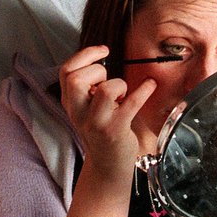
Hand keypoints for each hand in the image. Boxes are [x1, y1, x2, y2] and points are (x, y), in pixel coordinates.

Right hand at [58, 45, 155, 182]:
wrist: (107, 165)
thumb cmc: (102, 129)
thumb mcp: (87, 107)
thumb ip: (88, 85)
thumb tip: (101, 55)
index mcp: (71, 103)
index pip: (66, 71)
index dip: (84, 56)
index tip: (103, 50)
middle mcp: (79, 112)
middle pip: (78, 79)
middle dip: (98, 71)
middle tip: (108, 81)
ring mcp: (97, 122)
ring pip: (105, 89)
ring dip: (119, 85)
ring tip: (122, 95)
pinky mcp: (116, 130)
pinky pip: (132, 103)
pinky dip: (144, 90)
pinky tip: (150, 85)